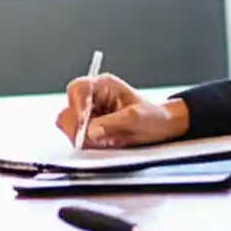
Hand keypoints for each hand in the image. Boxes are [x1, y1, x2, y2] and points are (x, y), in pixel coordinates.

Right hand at [54, 73, 189, 147]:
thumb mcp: (137, 118)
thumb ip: (112, 123)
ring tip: (108, 140)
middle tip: (98, 138)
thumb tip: (90, 131)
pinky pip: (78, 138)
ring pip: (70, 127)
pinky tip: (106, 143)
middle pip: (68, 110)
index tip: (85, 123)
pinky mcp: (90, 129)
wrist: (162, 127)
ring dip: (85, 138)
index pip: (77, 89)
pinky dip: (89, 144)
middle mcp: (92, 98)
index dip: (77, 106)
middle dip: (80, 128)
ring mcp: (89, 114)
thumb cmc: (153, 116)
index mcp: (103, 86)